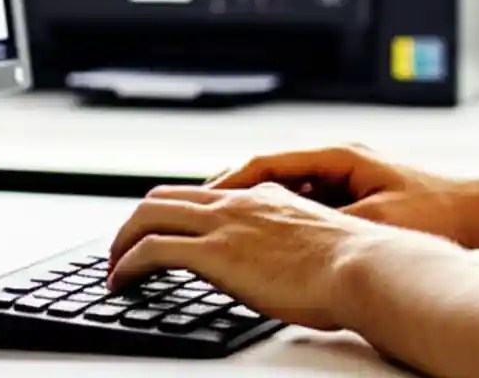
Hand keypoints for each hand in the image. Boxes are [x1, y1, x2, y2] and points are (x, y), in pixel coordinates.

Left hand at [107, 183, 383, 329]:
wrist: (364, 268)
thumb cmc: (353, 268)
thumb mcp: (315, 243)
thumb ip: (289, 243)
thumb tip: (280, 263)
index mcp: (262, 198)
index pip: (202, 195)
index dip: (173, 213)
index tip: (161, 233)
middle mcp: (236, 203)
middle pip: (163, 198)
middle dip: (136, 223)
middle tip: (123, 249)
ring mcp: (223, 225)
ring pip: (148, 216)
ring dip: (122, 242)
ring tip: (114, 269)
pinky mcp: (213, 252)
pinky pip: (151, 250)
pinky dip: (127, 263)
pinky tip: (121, 282)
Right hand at [206, 146, 473, 245]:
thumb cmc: (436, 211)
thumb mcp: (374, 219)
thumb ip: (328, 222)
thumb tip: (287, 230)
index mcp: (338, 156)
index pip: (267, 162)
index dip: (232, 182)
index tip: (206, 198)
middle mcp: (338, 160)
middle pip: (270, 172)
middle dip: (235, 191)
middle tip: (202, 212)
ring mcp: (346, 177)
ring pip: (286, 188)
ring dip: (258, 204)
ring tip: (228, 226)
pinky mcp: (355, 196)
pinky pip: (306, 203)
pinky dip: (284, 216)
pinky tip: (270, 238)